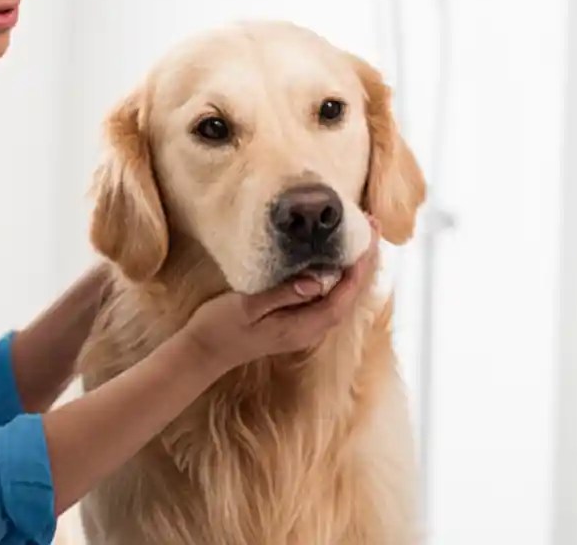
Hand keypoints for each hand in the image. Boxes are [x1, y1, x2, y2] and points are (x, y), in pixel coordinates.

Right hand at [184, 219, 381, 374]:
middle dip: (364, 260)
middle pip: (350, 294)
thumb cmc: (220, 328)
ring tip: (363, 236)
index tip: (369, 237)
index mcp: (303, 327)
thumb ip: (281, 295)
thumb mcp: (246, 308)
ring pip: (341, 294)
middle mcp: (311, 329)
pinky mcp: (297, 320)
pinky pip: (329, 295)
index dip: (360, 266)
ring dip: (354, 266)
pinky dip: (339, 274)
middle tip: (373, 225)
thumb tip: (317, 281)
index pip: (343, 295)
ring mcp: (305, 326)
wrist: (203, 352)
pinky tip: (337, 258)